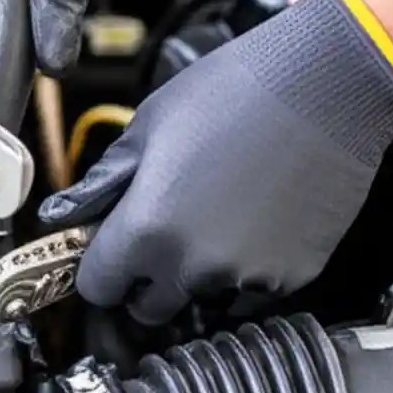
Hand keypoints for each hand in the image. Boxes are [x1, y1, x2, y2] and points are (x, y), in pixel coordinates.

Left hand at [39, 0, 392, 324]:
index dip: (100, 270)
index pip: (98, 288)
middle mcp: (193, 264)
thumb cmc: (233, 92)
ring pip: (202, 301)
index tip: (108, 253)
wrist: (326, 84)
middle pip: (148, 309)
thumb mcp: (148, 128)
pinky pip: (251, 294)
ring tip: (215, 216)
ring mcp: (245, 276)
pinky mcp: (292, 277)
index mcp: (146, 227)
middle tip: (159, 236)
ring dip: (198, 276)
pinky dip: (245, 272)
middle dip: (145, 281)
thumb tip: (66, 214)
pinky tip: (253, 222)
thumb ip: (103, 183)